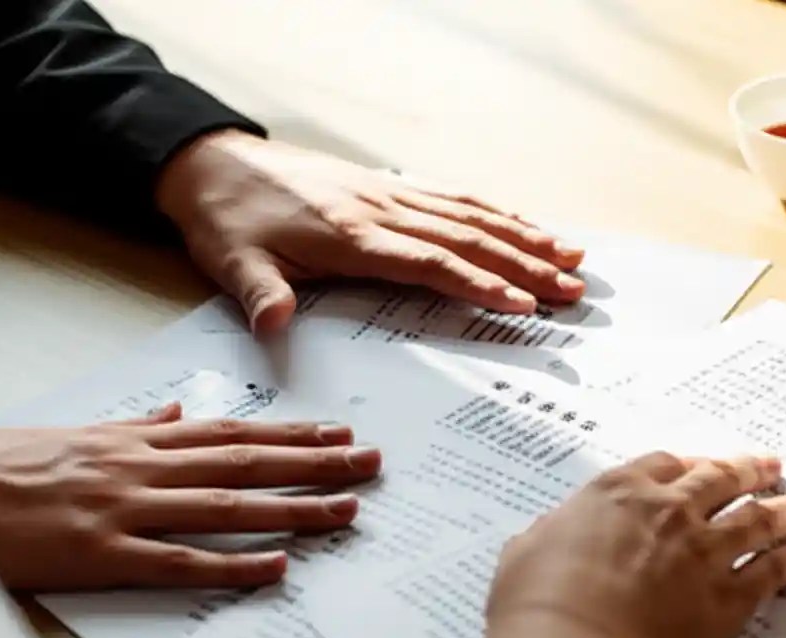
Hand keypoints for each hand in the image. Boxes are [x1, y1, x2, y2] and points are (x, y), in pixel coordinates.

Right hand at [0, 403, 380, 590]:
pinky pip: (178, 561)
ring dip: (292, 509)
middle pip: (245, 463)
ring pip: (226, 507)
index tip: (337, 432)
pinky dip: (231, 565)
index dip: (290, 433)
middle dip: (313, 464)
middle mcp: (143, 467)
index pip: (232, 433)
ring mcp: (125, 509)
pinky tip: (276, 568)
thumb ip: (138, 426)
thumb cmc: (7, 463)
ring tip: (345, 510)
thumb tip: (180, 411)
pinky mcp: (102, 554)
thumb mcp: (81, 433)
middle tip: (368, 463)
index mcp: (139, 440)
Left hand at [155, 131, 586, 335]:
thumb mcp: (233, 263)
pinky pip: (451, 195)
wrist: (213, 163)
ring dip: (523, 235)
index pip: (430, 262)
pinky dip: (493, 209)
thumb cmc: (227, 218)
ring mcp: (388, 193)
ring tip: (570, 256)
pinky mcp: (387, 185)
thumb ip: (261, 295)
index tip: (523, 305)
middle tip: (572, 290)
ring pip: (469, 213)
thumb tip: (275, 327)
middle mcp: (381, 209)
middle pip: (467, 237)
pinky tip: (523, 220)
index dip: (480, 283)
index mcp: (351, 236)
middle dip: (524, 265)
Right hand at [467, 453, 785, 637]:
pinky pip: (774, 570)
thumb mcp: (527, 548)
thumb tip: (548, 535)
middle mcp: (668, 511)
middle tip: (771, 466)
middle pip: (722, 480)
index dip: (689, 463)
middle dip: (750, 471)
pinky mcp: (725, 598)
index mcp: (619, 492)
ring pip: (759, 520)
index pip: (664, 464)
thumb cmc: (540, 601)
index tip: (702, 465)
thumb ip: (550, 534)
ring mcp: (702, 552)